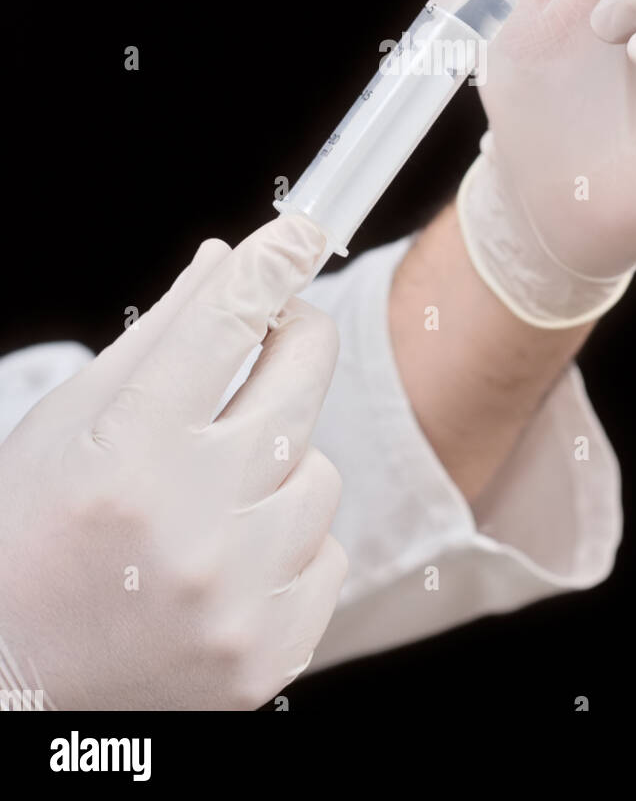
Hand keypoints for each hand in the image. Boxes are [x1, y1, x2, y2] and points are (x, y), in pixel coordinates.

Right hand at [0, 213, 346, 710]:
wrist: (13, 680)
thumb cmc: (30, 535)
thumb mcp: (70, 421)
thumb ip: (159, 335)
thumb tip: (228, 263)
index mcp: (127, 453)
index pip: (226, 324)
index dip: (274, 264)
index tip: (304, 232)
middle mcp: (188, 525)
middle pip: (301, 381)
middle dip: (296, 341)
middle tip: (276, 336)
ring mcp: (236, 597)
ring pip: (320, 473)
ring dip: (282, 465)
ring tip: (215, 493)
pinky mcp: (270, 653)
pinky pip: (329, 555)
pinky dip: (291, 545)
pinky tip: (230, 558)